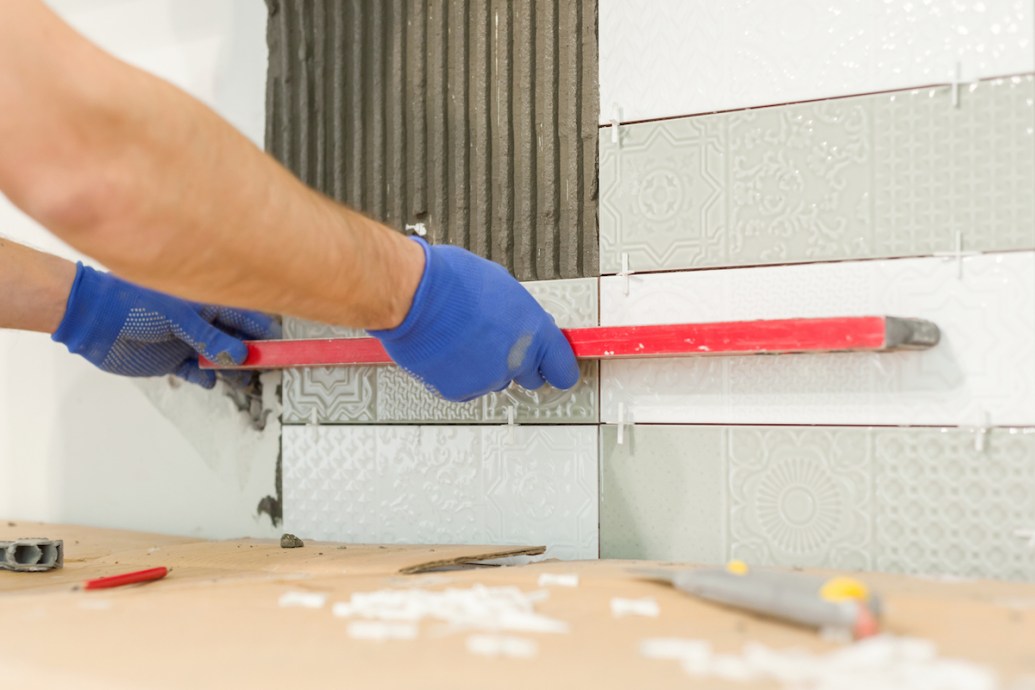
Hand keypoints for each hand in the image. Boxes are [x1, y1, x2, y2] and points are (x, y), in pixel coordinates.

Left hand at [52, 262, 279, 388]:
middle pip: (237, 339)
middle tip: (268, 369)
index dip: (265, 331)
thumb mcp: (179, 318)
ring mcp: (188, 341)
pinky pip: (198, 371)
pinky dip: (207, 377)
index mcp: (207, 301)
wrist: (92, 318)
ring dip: (233, 369)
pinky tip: (211, 380)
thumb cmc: (135, 303)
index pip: (247, 316)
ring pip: (221, 358)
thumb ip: (211, 338)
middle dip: (253, 354)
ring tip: (244, 381)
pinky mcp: (173, 360)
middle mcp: (202, 321)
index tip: (282, 347)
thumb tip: (241, 355)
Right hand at [369, 238, 579, 401]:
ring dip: (483, 366)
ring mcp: (488, 379)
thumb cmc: (453, 281)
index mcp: (534, 332)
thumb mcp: (502, 286)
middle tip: (498, 344)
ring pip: (493, 380)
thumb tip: (518, 321)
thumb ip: (518, 314)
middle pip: (529, 377)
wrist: (415, 296)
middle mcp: (516, 360)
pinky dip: (457, 373)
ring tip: (461, 338)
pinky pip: (464, 386)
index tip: (556, 368)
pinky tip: (446, 349)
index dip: (558, 367)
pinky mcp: (458, 391)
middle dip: (519, 364)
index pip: (562, 367)